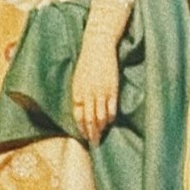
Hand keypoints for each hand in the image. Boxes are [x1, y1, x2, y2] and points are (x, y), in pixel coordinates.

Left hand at [70, 22, 122, 144]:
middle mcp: (88, 95)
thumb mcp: (78, 79)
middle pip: (89, 120)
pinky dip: (110, 117)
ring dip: (101, 128)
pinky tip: (110, 122)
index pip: (78, 116)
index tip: (84, 135)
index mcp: (78, 93)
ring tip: (102, 135)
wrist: (98, 47)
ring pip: (100, 117)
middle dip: (91, 133)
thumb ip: (79, 95)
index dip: (82, 128)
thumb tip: (81, 110)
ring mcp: (101, 92)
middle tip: (94, 142)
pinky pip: (111, 108)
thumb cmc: (87, 63)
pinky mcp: (112, 89)